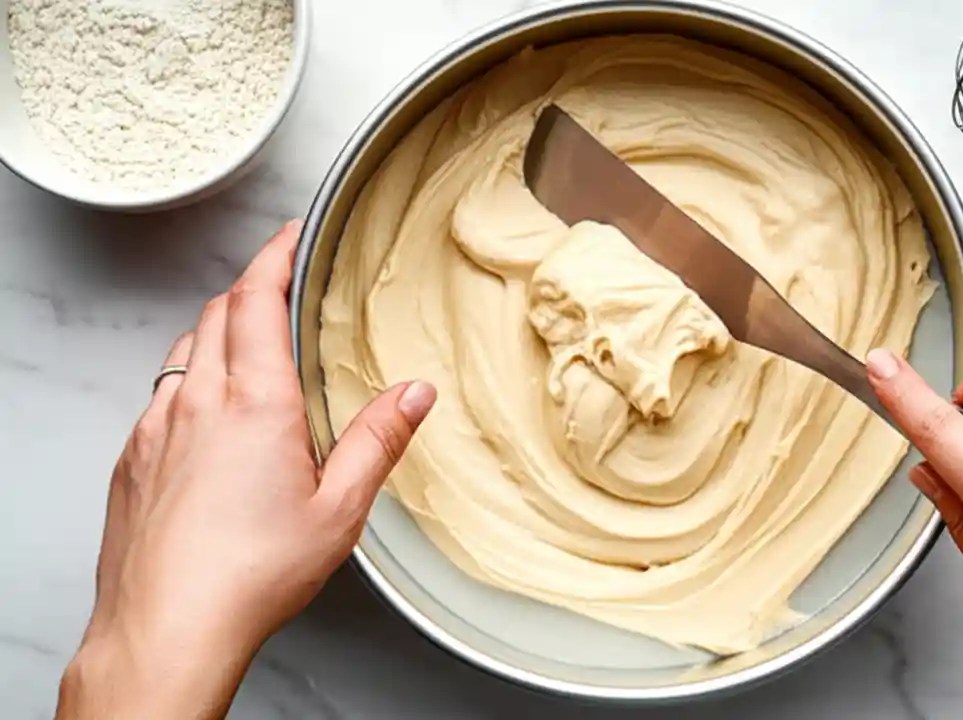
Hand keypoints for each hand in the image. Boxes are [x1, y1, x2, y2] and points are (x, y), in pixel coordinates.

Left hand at [57, 222, 435, 719]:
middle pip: (218, 313)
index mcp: (255, 403)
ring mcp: (156, 429)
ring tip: (250, 346)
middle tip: (280, 284)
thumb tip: (415, 394)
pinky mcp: (132, 459)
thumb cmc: (249, 575)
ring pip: (185, 350)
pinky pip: (161, 394)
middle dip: (251, 288)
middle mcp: (197, 402)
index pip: (257, 299)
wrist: (166, 627)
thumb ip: (379, 441)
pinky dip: (189, 378)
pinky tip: (209, 413)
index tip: (291, 236)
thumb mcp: (339, 509)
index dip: (274, 257)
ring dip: (218, 330)